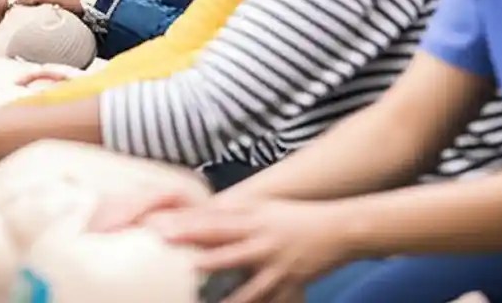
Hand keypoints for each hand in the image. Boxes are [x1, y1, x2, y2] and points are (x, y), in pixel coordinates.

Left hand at [147, 197, 356, 302]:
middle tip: (181, 266)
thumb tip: (195, 210)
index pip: (214, 224)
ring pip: (251, 287)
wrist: (339, 229)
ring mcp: (278, 267)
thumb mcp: (261, 208)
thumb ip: (230, 211)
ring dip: (229, 297)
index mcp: (253, 221)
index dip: (188, 227)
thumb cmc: (292, 217)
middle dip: (205, 261)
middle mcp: (263, 244)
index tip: (162, 230)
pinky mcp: (292, 285)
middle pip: (229, 252)